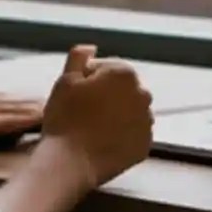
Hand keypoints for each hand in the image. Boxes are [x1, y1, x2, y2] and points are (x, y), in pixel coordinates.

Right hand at [42, 45, 153, 188]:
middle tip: (82, 111)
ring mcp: (147, 122)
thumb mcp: (65, 80)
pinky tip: (103, 141)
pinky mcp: (145, 145)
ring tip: (92, 128)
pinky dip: (122, 135)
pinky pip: (133, 134)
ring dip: (117, 114)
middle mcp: (143, 95)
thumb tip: (91, 47)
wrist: (69, 163)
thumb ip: (79, 58)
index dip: (89, 78)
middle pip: (122, 89)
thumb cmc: (64, 118)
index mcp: (125, 74)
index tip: (75, 93)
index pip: (108, 68)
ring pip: (130, 112)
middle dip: (107, 95)